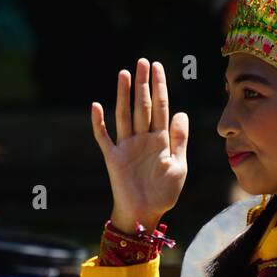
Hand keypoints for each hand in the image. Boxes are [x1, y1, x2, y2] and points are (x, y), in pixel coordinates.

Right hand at [90, 59, 187, 229]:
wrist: (146, 214)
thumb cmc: (164, 193)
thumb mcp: (178, 166)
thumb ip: (179, 140)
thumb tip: (181, 112)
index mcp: (160, 140)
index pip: (161, 107)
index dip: (159, 87)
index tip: (158, 67)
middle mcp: (143, 138)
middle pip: (142, 106)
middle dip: (143, 84)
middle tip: (142, 62)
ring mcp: (127, 146)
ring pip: (124, 115)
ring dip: (123, 95)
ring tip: (124, 74)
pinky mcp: (113, 158)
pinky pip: (104, 138)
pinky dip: (99, 123)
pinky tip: (96, 106)